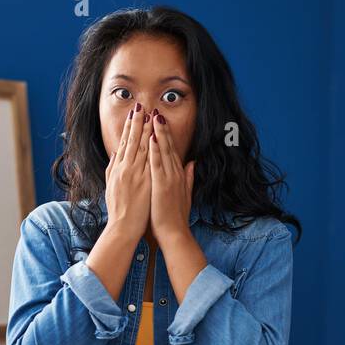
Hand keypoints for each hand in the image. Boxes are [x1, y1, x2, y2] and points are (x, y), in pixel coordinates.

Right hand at [103, 104, 153, 241]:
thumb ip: (113, 168)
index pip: (125, 143)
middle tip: (140, 105)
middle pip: (131, 141)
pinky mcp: (142, 182)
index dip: (130, 127)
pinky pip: (148, 160)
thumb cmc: (119, 211)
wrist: (122, 228)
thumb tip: (116, 153)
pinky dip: (150, 147)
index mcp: (118, 169)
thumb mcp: (111, 186)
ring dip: (144, 129)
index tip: (134, 113)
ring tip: (148, 113)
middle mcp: (125, 169)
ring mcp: (133, 174)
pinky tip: (153, 135)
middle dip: (136, 122)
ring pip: (140, 147)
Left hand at [147, 109, 194, 243]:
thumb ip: (188, 177)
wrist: (175, 234)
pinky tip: (151, 137)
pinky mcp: (162, 185)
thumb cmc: (175, 217)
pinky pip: (157, 163)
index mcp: (178, 175)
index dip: (166, 135)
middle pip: (168, 146)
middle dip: (162, 128)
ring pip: (163, 150)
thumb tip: (193, 163)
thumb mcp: (185, 194)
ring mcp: (169, 178)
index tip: (160, 120)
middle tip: (156, 110)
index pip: (171, 150)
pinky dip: (155, 149)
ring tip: (154, 116)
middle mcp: (175, 174)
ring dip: (158, 132)